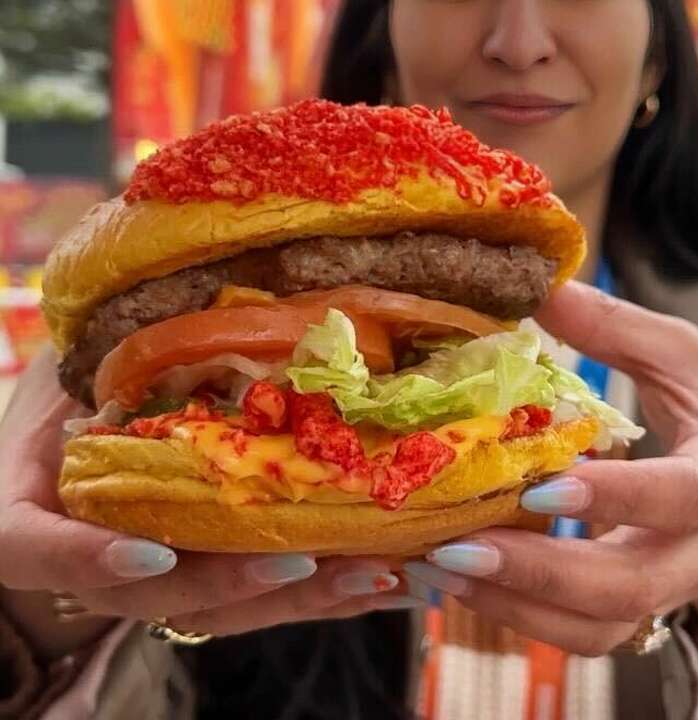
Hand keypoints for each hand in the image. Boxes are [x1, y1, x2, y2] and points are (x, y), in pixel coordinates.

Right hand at [0, 348, 418, 657]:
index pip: (36, 550)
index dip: (87, 560)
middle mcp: (98, 561)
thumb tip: (207, 307)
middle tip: (305, 562)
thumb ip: (115, 361)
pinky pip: (264, 598)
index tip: (152, 554)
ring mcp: (160, 579)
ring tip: (375, 573)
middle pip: (161, 596)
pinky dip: (326, 592)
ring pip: (225, 609)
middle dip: (236, 583)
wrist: (74, 441)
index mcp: (35, 509)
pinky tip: (388, 578)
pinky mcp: (212, 577)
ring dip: (303, 598)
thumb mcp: (75, 362)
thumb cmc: (70, 389)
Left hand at [407, 282, 697, 712]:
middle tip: (453, 548)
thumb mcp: (690, 358)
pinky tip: (461, 581)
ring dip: (517, 609)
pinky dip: (520, 617)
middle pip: (633, 587)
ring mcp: (673, 586)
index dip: (619, 498)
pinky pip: (583, 634)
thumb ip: (620, 328)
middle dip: (540, 576)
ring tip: (438, 569)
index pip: (686, 497)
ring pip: (603, 629)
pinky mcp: (640, 606)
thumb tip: (539, 288)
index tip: (541, 487)